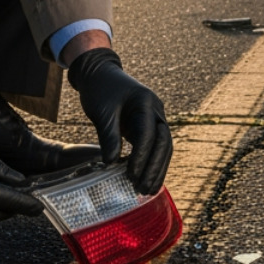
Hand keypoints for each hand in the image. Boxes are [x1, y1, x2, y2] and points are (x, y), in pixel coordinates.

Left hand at [66, 48, 171, 194]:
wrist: (99, 73)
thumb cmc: (99, 89)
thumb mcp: (101, 112)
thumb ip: (108, 136)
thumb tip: (111, 163)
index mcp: (145, 102)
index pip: (148, 134)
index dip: (141, 157)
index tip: (131, 175)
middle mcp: (155, 110)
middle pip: (163, 142)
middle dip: (155, 167)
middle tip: (144, 189)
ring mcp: (154, 117)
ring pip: (163, 147)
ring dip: (157, 169)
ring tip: (148, 191)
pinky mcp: (148, 125)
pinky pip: (155, 146)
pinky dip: (152, 163)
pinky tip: (146, 179)